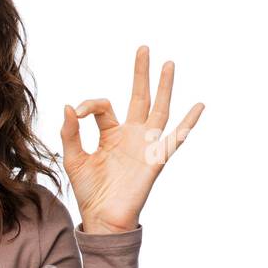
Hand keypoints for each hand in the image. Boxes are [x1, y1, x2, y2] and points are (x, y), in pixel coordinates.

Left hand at [59, 45, 204, 233]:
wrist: (102, 218)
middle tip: (143, 49)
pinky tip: (199, 106)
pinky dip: (188, 123)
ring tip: (168, 63)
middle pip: (139, 97)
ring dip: (163, 87)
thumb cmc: (89, 191)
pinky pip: (175, 138)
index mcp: (110, 134)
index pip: (103, 106)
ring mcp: (145, 145)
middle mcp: (131, 135)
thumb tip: (69, 106)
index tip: (77, 113)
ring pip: (158, 109)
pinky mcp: (155, 159)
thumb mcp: (74, 158)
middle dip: (141, 74)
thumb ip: (71, 133)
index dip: (89, 105)